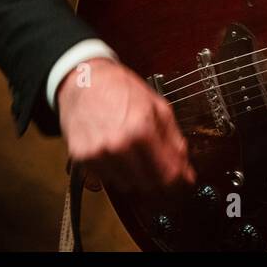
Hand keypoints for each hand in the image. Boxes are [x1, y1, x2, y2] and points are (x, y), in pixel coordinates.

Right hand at [56, 57, 196, 194]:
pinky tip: (118, 155)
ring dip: (137, 176)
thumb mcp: (157, 106)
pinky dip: (116, 172)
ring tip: (135, 155)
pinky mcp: (82, 159)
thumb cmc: (120, 89)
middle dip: (160, 180)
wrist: (83, 81)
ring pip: (128, 185)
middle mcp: (119, 145)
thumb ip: (173, 137)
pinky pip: (106, 179)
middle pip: (148, 184)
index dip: (180, 180)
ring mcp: (98, 155)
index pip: (167, 173)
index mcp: (141, 129)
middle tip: (162, 169)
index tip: (184, 180)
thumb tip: (185, 165)